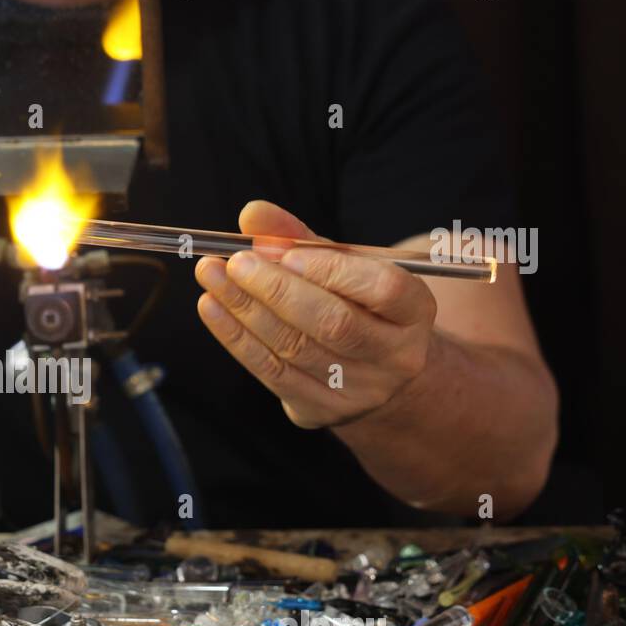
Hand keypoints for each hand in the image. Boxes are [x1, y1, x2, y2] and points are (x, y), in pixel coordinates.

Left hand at [195, 201, 436, 428]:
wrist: (372, 371)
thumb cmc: (356, 305)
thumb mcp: (342, 266)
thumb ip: (300, 239)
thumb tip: (253, 215)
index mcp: (415, 311)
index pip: (383, 288)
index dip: (333, 270)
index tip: (285, 253)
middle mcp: (396, 356)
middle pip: (334, 323)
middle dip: (277, 289)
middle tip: (235, 262)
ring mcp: (361, 390)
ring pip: (296, 348)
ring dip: (245, 309)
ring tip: (211, 276)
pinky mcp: (322, 410)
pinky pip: (272, 372)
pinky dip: (235, 338)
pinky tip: (211, 307)